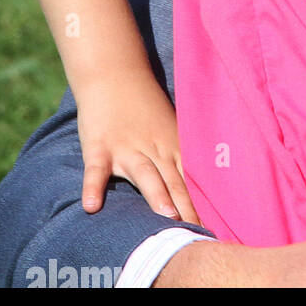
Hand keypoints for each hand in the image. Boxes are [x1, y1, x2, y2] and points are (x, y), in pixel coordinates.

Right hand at [77, 71, 199, 225]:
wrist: (115, 74)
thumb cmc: (144, 106)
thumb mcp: (171, 127)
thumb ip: (181, 154)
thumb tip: (202, 180)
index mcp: (173, 146)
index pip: (191, 179)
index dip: (202, 202)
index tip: (214, 224)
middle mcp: (154, 149)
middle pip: (174, 182)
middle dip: (187, 207)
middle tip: (199, 231)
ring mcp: (126, 149)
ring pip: (145, 174)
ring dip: (157, 194)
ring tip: (167, 216)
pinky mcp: (100, 148)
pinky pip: (96, 170)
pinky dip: (93, 187)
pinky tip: (91, 206)